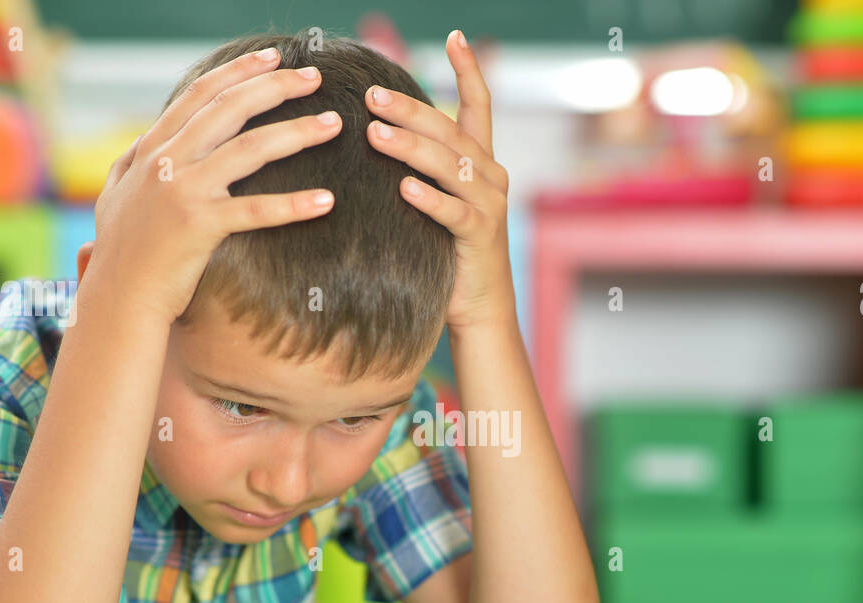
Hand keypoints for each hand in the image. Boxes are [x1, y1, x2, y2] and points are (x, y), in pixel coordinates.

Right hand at [82, 49, 342, 325]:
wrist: (118, 299)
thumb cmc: (122, 255)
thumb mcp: (117, 196)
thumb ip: (133, 164)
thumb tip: (143, 141)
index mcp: (151, 149)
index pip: (200, 95)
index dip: (238, 72)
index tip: (273, 59)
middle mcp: (166, 161)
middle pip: (230, 109)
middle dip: (276, 87)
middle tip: (316, 78)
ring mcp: (182, 191)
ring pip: (250, 149)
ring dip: (297, 133)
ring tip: (333, 125)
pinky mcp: (199, 226)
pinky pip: (255, 210)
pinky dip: (293, 205)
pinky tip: (326, 201)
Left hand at [363, 29, 514, 328]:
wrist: (480, 308)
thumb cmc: (449, 252)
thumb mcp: (439, 202)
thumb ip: (422, 168)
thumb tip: (377, 132)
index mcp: (482, 162)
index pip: (479, 105)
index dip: (469, 70)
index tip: (455, 35)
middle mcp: (492, 176)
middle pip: (451, 131)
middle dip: (411, 110)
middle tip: (370, 96)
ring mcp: (490, 206)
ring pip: (450, 166)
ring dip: (411, 148)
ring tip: (374, 134)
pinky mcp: (480, 237)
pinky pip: (454, 212)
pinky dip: (429, 199)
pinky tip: (404, 188)